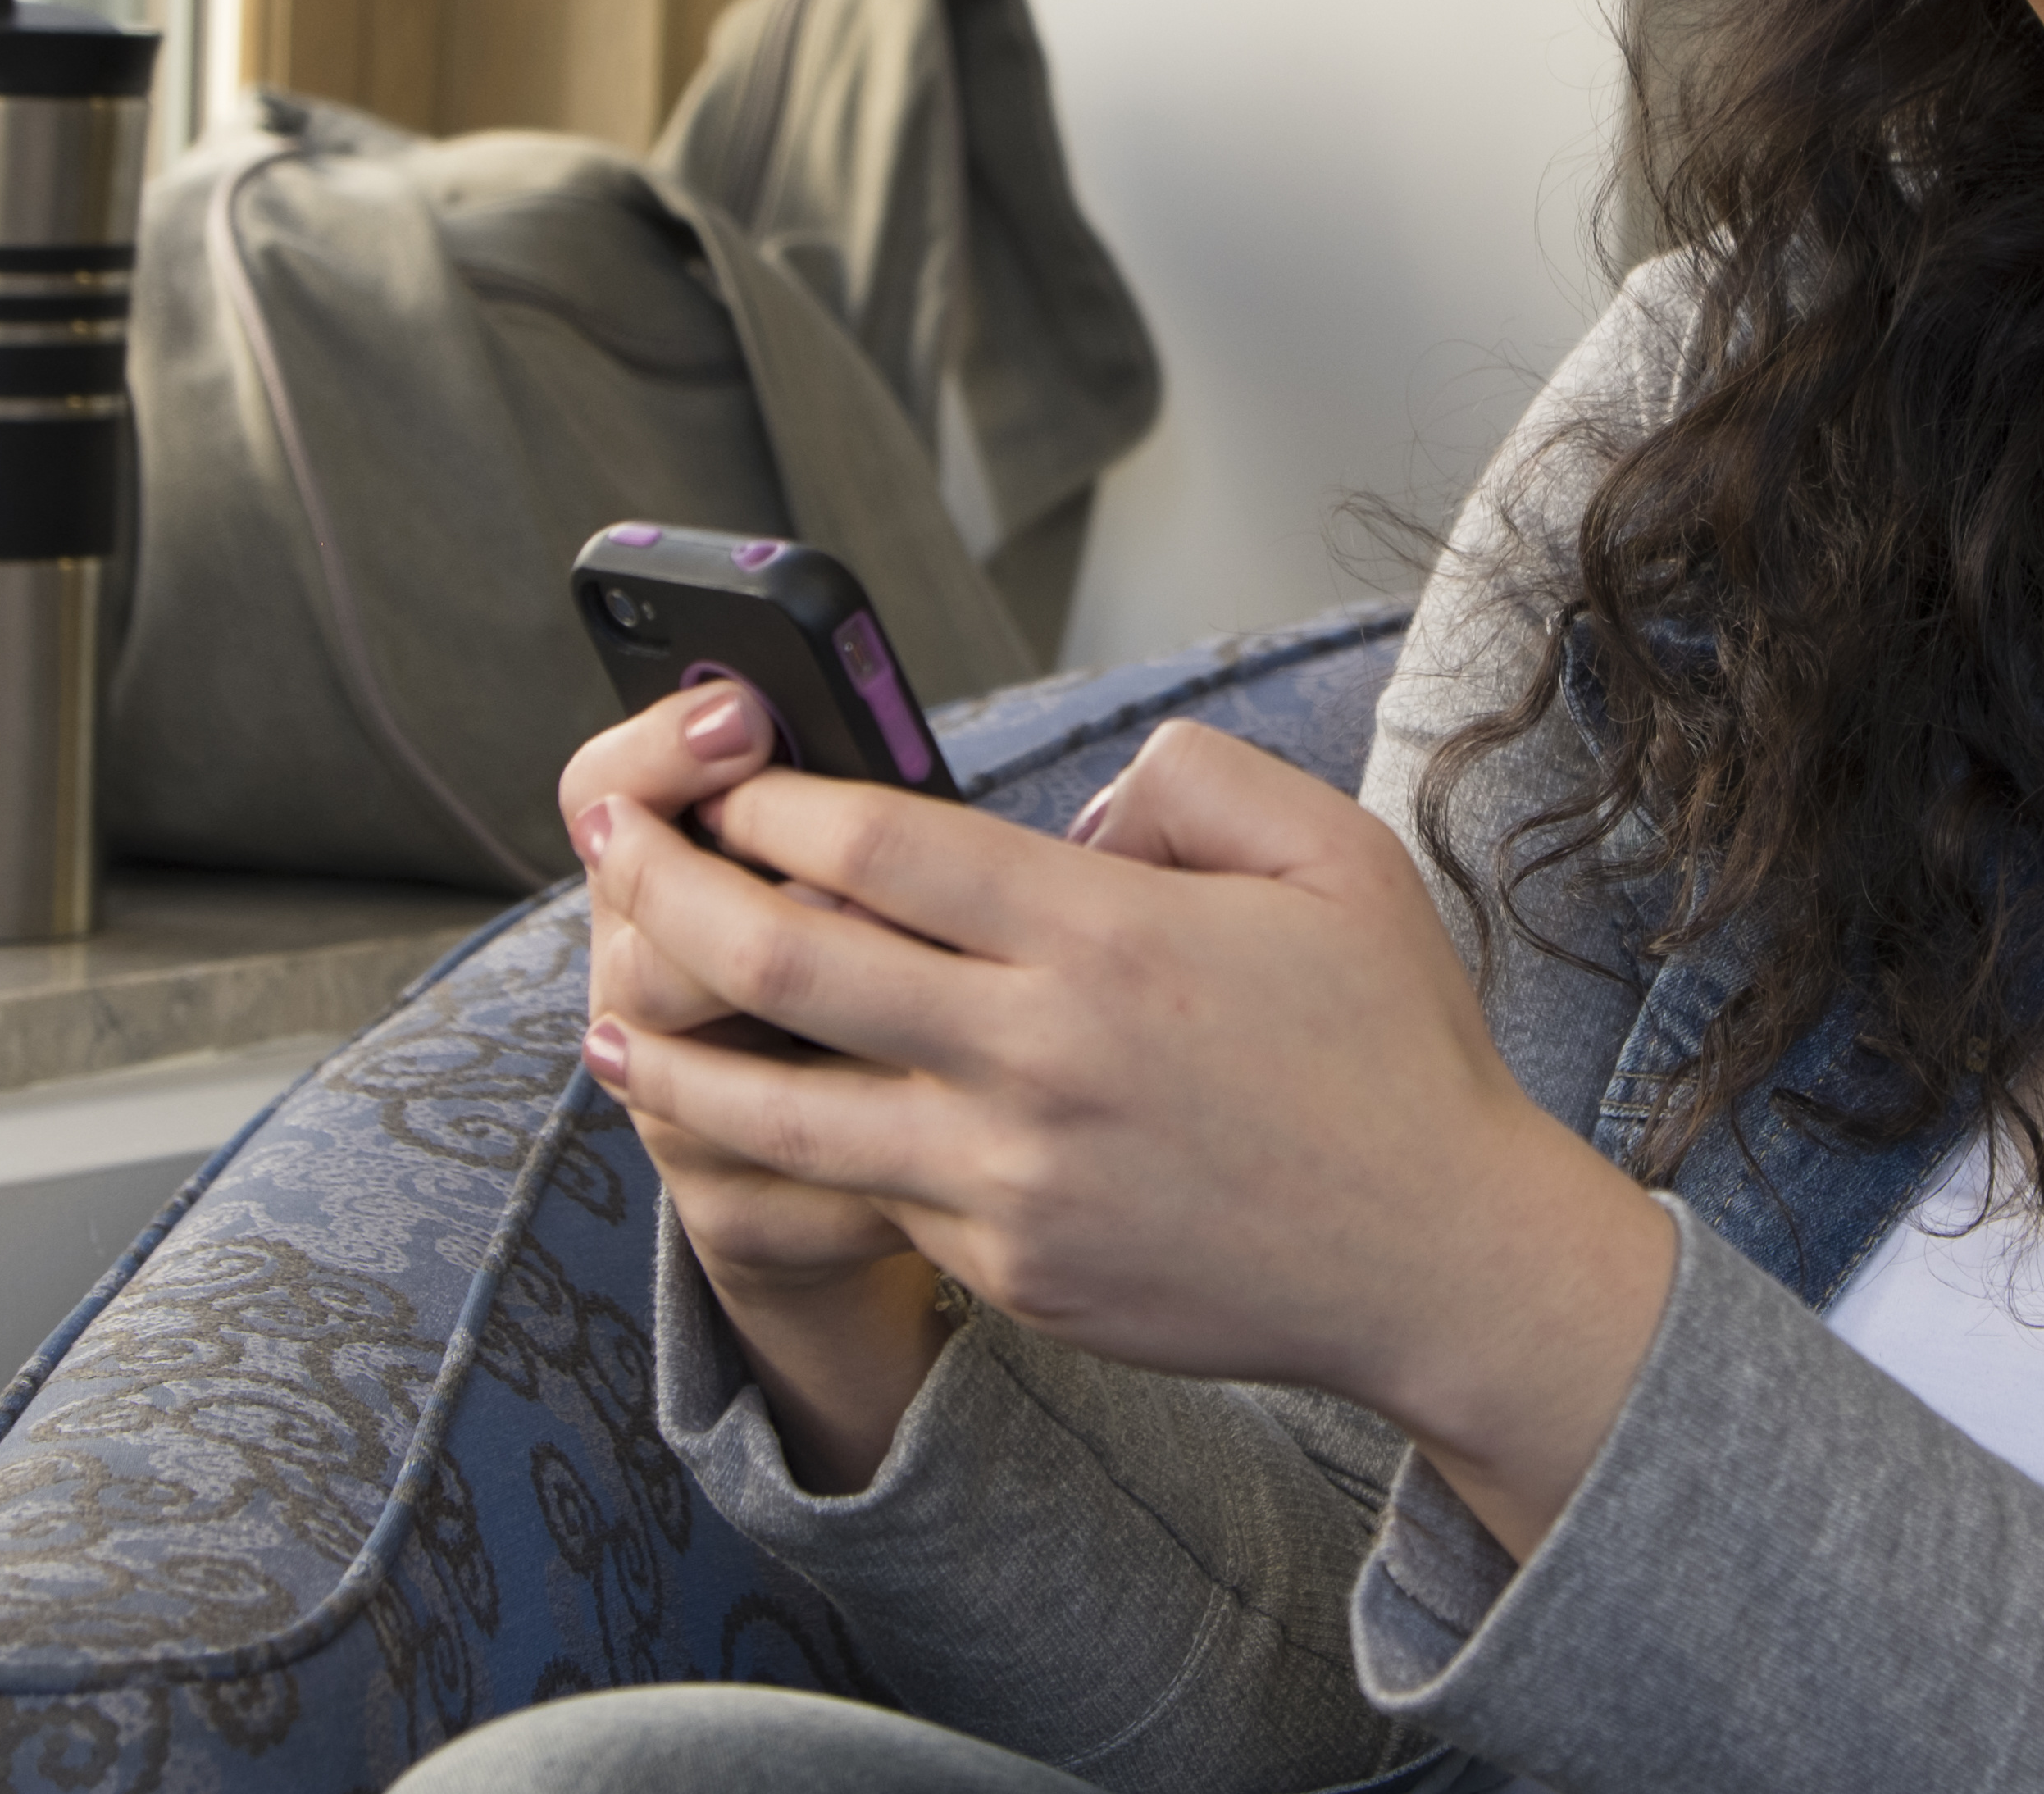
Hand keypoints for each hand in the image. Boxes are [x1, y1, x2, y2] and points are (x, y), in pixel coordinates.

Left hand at [575, 720, 1678, 1558]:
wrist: (1440, 1258)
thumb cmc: (1394, 1047)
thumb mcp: (1336, 853)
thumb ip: (1195, 779)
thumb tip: (1070, 808)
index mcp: (1106, 935)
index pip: (877, 842)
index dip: (770, 799)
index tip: (722, 775)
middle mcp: (1039, 1056)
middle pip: (786, 959)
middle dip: (668, 891)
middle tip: (610, 848)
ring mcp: (1015, 1179)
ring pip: (780, 1110)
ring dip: (668, 1051)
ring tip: (602, 1012)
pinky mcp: (1013, 1268)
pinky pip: (873, 1195)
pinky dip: (788, 1154)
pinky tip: (742, 1123)